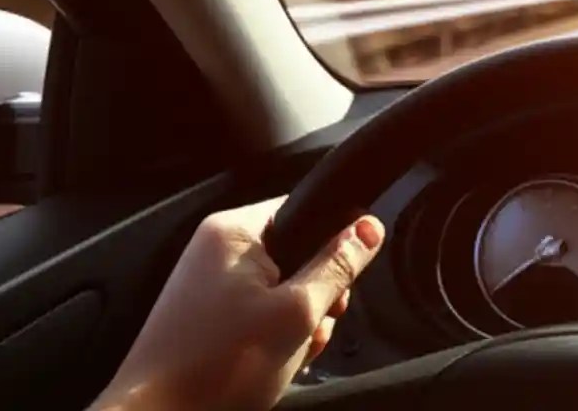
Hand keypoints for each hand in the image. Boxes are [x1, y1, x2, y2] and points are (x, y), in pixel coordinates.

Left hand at [91, 197, 384, 410]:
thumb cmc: (215, 368)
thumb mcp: (297, 313)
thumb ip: (337, 267)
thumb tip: (369, 229)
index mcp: (234, 231)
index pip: (306, 210)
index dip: (335, 244)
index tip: (343, 279)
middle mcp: (217, 250)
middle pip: (299, 253)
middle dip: (317, 295)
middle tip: (311, 325)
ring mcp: (210, 284)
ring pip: (283, 290)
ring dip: (299, 323)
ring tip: (288, 352)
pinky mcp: (208, 316)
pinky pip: (260, 312)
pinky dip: (275, 336)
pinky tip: (272, 362)